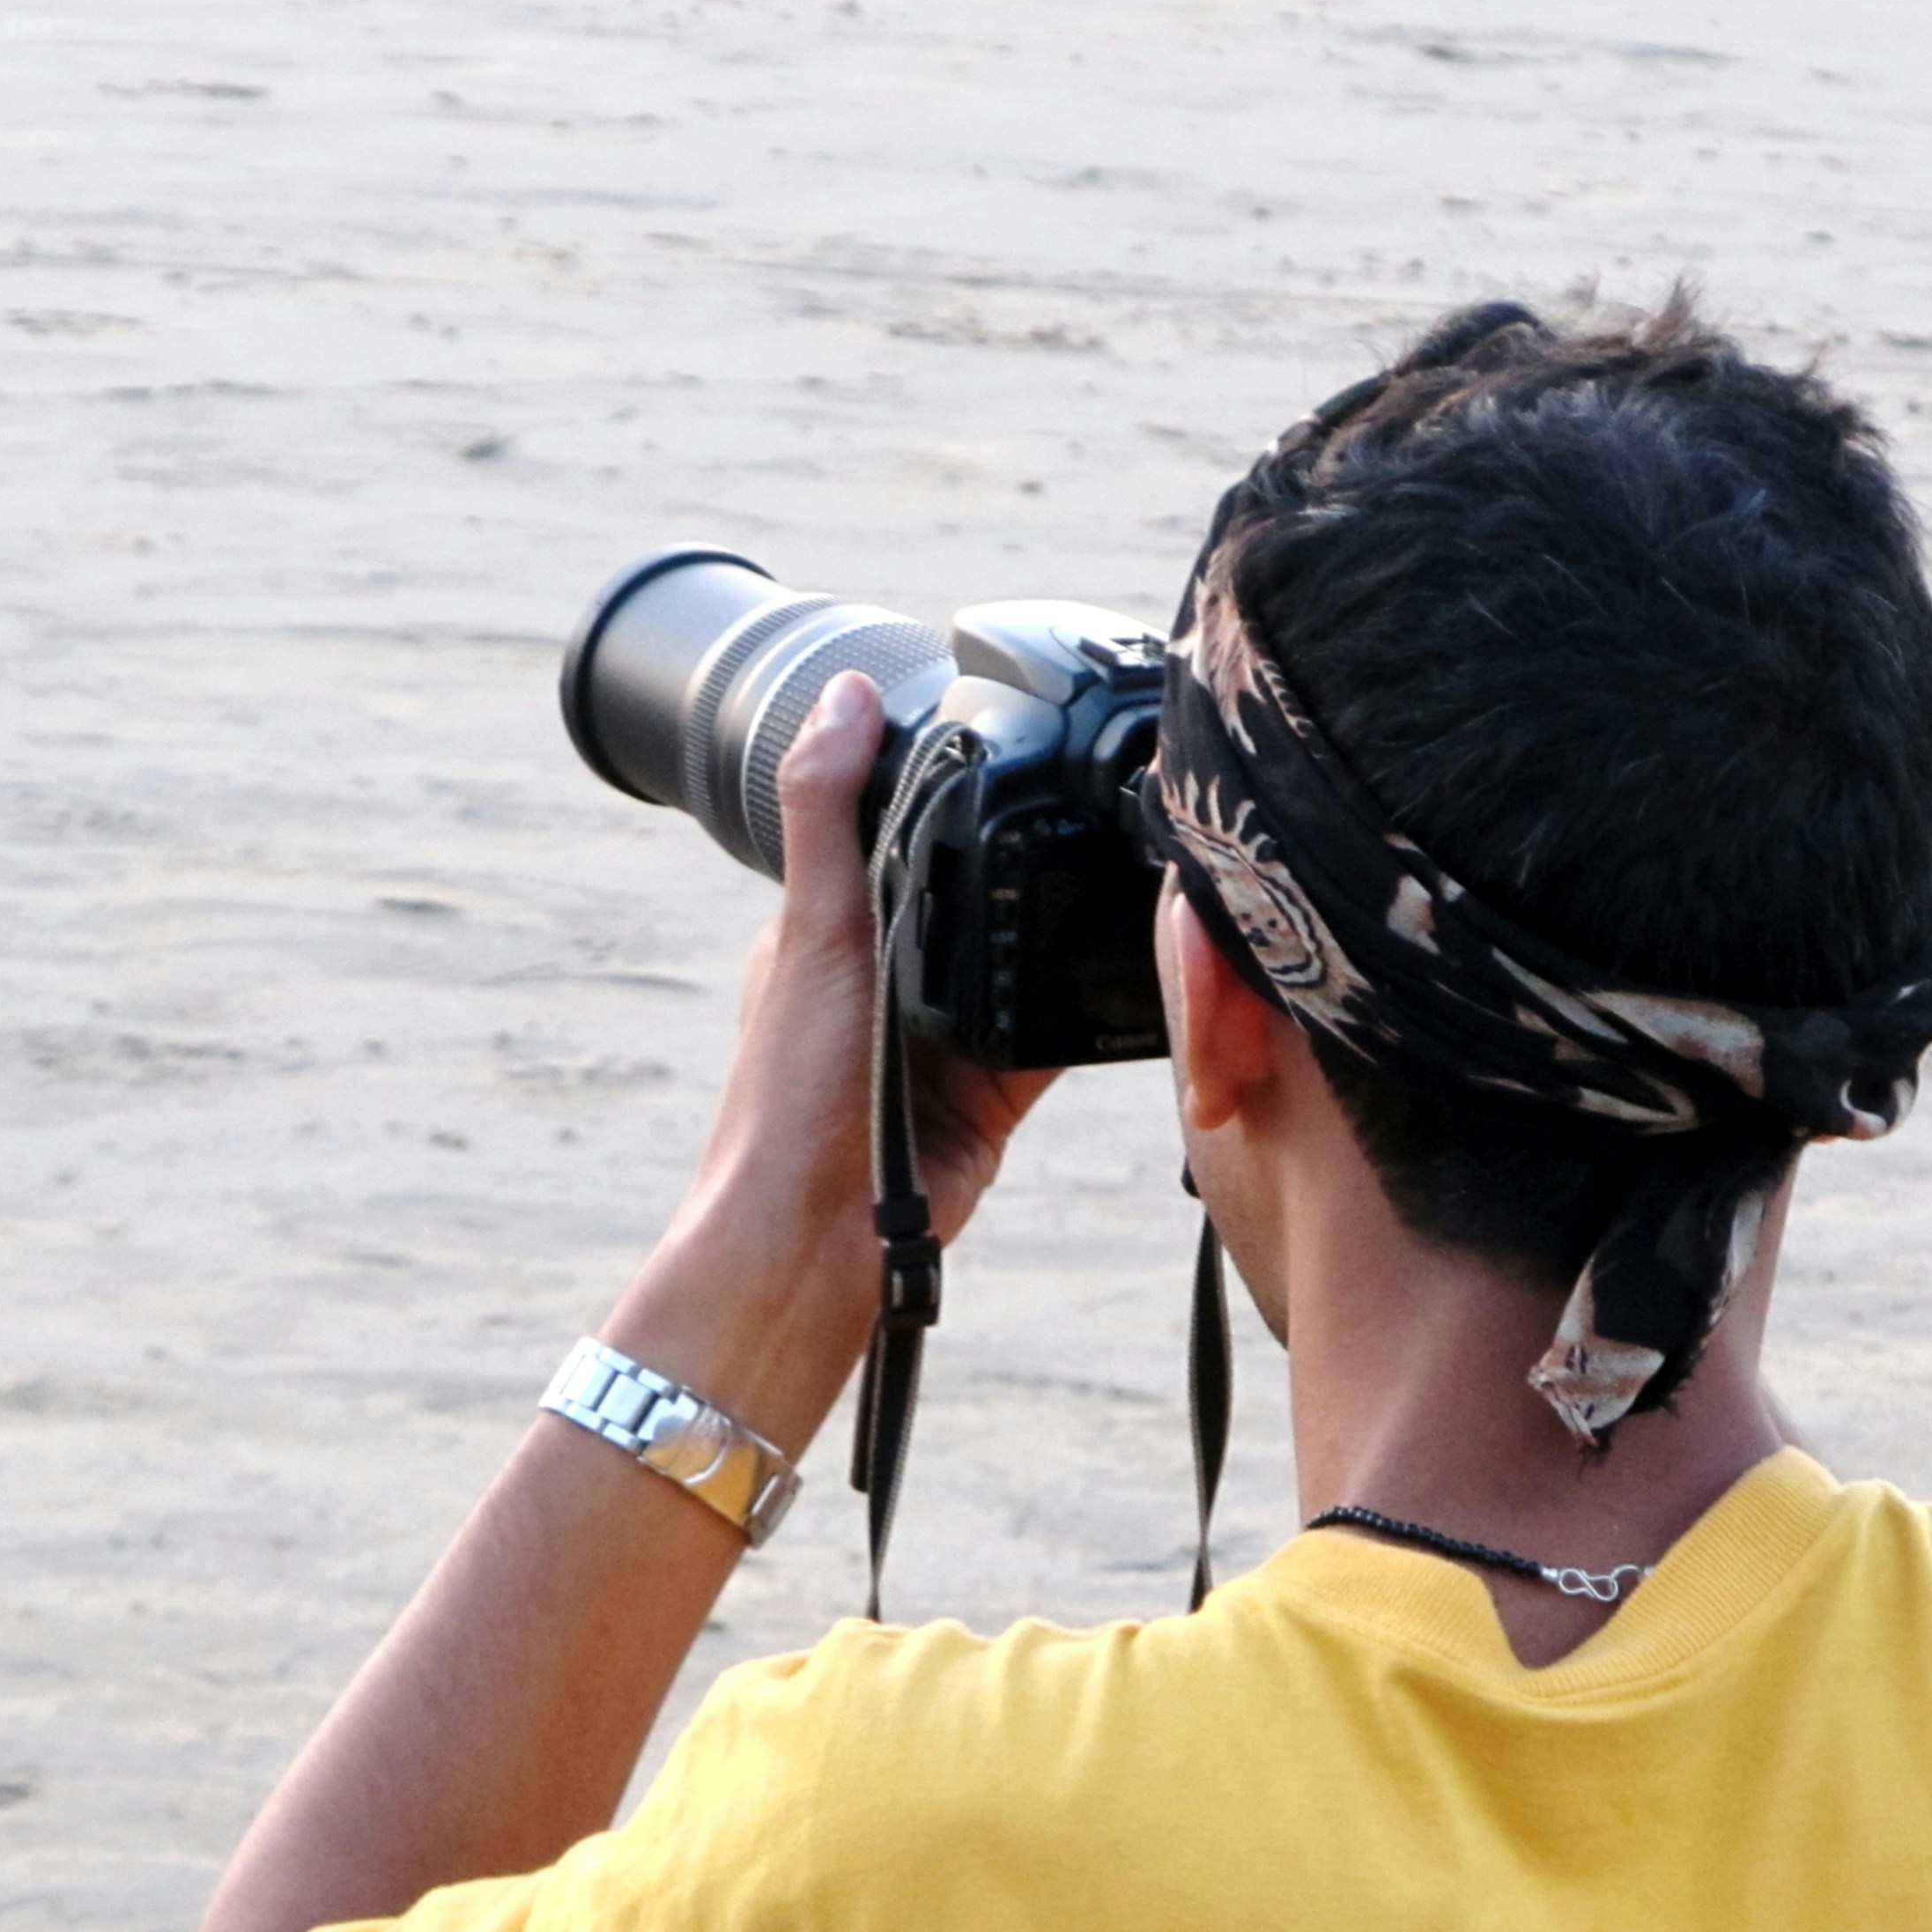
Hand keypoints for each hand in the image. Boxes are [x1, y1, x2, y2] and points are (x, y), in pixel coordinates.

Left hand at [625, 672, 1060, 1446]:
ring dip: (1066, 920)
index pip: (901, 818)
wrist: (826, 1236)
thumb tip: (847, 695)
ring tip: (1128, 859)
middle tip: (1102, 782)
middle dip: (1026, 845)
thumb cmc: (793, 1093)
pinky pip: (1064, 1021)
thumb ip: (829, 815)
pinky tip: (1139, 959)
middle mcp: (897, 963)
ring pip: (1029, 945)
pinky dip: (1098, 998)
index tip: (1016, 721)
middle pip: (978, 879)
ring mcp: (952, 1024)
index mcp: (837, 919)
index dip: (949, 773)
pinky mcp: (1004, 1081)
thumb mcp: (813, 931)